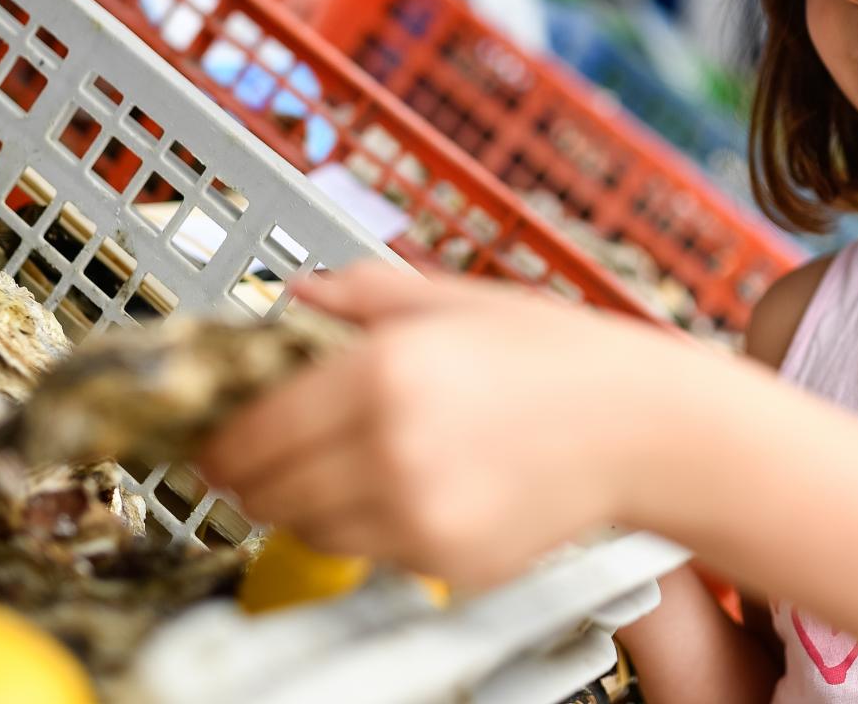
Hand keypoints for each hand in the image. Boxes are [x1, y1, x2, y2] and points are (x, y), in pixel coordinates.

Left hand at [196, 265, 690, 588]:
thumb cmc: (560, 358)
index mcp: (382, 373)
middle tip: (264, 458)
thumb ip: (361, 295)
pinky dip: (369, 527)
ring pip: (309, 531)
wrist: (644, 428)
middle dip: (253, 475)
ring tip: (349, 467)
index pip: (251, 433)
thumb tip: (295, 297)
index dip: (221, 442)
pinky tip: (410, 487)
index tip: (213, 441)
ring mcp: (419, 517)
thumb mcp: (455, 298)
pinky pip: (369, 554)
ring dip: (307, 504)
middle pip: (266, 492)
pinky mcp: (446, 563)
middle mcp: (391, 451)